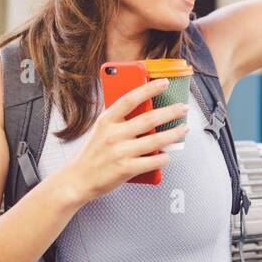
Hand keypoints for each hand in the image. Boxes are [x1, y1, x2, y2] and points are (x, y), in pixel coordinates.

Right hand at [60, 78, 188, 204]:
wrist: (78, 179)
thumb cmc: (92, 154)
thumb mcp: (101, 129)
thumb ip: (119, 119)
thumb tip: (145, 109)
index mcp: (106, 120)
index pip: (130, 99)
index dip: (148, 89)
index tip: (164, 83)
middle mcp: (114, 135)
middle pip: (148, 119)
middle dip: (170, 112)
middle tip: (182, 108)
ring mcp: (120, 152)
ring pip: (155, 141)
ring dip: (173, 134)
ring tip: (183, 129)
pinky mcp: (126, 169)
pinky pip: (152, 161)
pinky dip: (164, 157)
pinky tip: (168, 154)